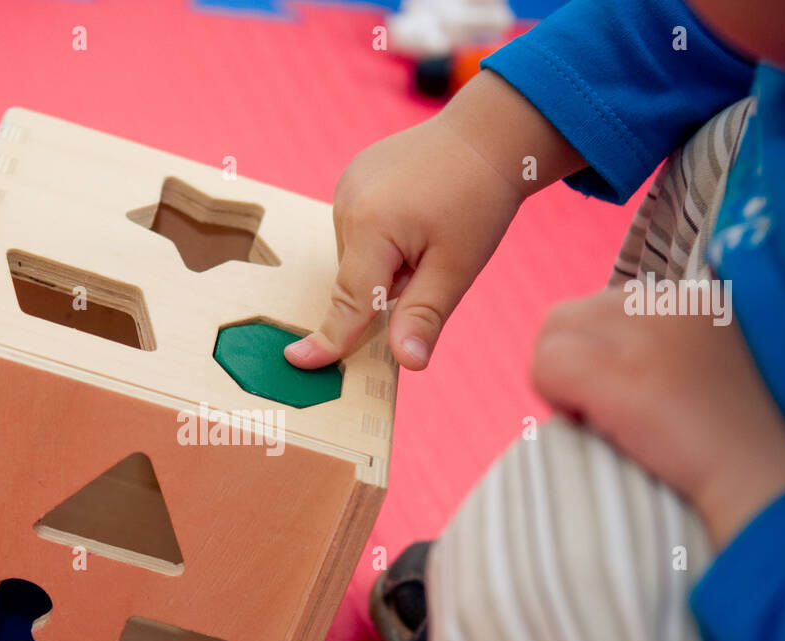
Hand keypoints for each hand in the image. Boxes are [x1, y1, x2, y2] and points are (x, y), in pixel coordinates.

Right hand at [285, 71, 585, 371]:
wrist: (487, 134)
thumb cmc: (479, 199)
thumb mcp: (458, 266)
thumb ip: (424, 315)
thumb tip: (407, 363)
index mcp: (372, 227)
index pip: (349, 301)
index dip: (329, 338)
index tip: (297, 361)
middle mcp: (347, 204)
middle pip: (357, 280)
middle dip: (390, 285)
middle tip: (434, 254)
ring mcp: (345, 187)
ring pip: (357, 257)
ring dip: (386, 261)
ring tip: (426, 229)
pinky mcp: (350, 179)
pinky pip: (358, 230)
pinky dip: (382, 238)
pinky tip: (413, 213)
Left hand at [530, 288, 784, 548]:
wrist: (765, 481)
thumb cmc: (741, 446)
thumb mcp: (717, 369)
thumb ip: (669, 348)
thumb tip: (601, 354)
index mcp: (697, 299)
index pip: (609, 305)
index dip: (603, 354)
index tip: (627, 393)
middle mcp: (669, 303)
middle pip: (572, 314)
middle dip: (573, 362)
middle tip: (603, 411)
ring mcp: (643, 334)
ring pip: (551, 334)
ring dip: (561, 380)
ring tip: (601, 420)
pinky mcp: (617, 370)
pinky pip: (544, 366)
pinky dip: (553, 398)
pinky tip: (590, 426)